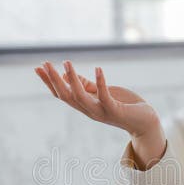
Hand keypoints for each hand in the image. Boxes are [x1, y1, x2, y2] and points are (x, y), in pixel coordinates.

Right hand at [34, 61, 165, 168]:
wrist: (145, 122)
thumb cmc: (124, 105)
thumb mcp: (103, 93)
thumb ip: (87, 86)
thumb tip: (69, 75)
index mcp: (85, 106)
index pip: (61, 94)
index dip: (49, 82)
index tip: (38, 67)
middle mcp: (89, 111)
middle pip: (66, 96)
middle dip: (53, 80)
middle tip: (45, 63)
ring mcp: (101, 112)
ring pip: (80, 97)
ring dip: (72, 79)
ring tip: (66, 62)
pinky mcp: (115, 110)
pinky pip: (105, 96)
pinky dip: (101, 83)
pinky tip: (98, 68)